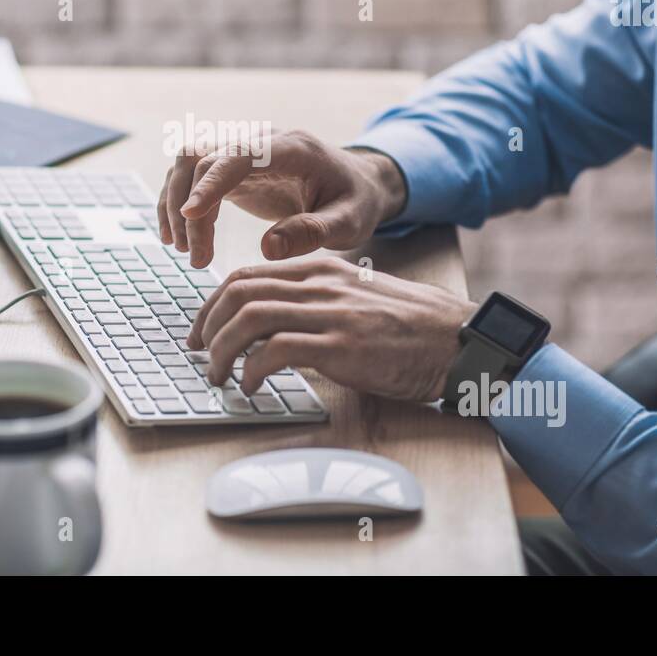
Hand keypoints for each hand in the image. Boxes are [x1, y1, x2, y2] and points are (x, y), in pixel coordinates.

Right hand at [157, 129, 407, 268]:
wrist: (357, 183)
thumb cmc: (355, 201)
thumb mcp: (349, 222)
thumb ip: (313, 233)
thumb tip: (267, 249)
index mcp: (292, 148)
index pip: (239, 155)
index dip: (210, 182)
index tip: (190, 215)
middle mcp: (260, 140)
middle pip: (203, 157)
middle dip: (190, 208)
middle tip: (195, 256)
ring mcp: (243, 150)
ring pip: (188, 162)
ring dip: (176, 204)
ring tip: (184, 251)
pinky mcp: (232, 168)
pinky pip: (191, 176)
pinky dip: (177, 204)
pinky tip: (177, 238)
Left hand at [188, 257, 476, 401]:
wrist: (458, 339)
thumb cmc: (408, 327)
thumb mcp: (355, 298)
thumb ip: (314, 302)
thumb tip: (267, 327)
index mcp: (319, 269)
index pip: (245, 276)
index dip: (212, 306)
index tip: (201, 332)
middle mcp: (319, 284)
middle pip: (238, 292)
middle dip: (206, 326)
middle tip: (198, 356)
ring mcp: (330, 312)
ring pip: (249, 318)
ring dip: (221, 351)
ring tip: (218, 376)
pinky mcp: (342, 345)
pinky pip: (277, 351)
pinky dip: (253, 370)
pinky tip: (253, 386)